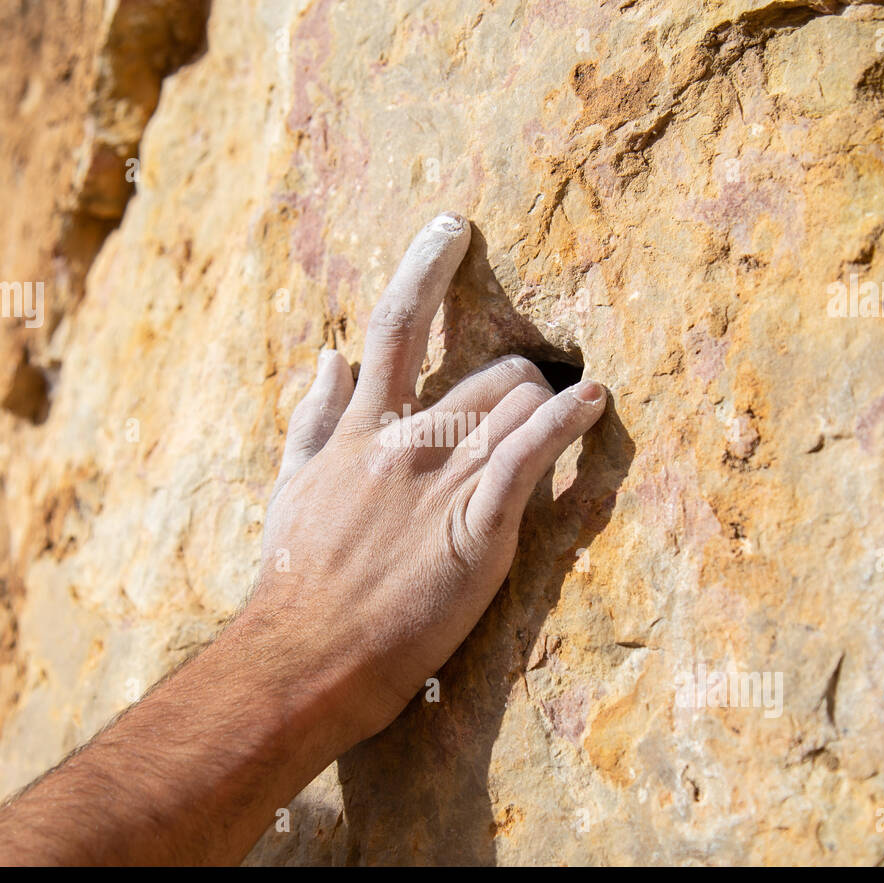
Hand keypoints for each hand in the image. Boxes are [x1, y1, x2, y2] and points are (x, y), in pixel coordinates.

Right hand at [253, 212, 606, 745]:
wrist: (309, 654)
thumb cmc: (296, 577)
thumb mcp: (288, 487)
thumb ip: (311, 418)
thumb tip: (326, 357)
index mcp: (361, 430)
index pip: (394, 327)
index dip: (424, 268)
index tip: (452, 228)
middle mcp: (407, 442)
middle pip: (487, 372)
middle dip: (520, 381)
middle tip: (530, 407)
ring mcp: (444, 481)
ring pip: (516, 406)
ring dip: (544, 411)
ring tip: (559, 427)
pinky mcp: (479, 524)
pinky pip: (531, 454)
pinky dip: (568, 422)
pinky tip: (594, 402)